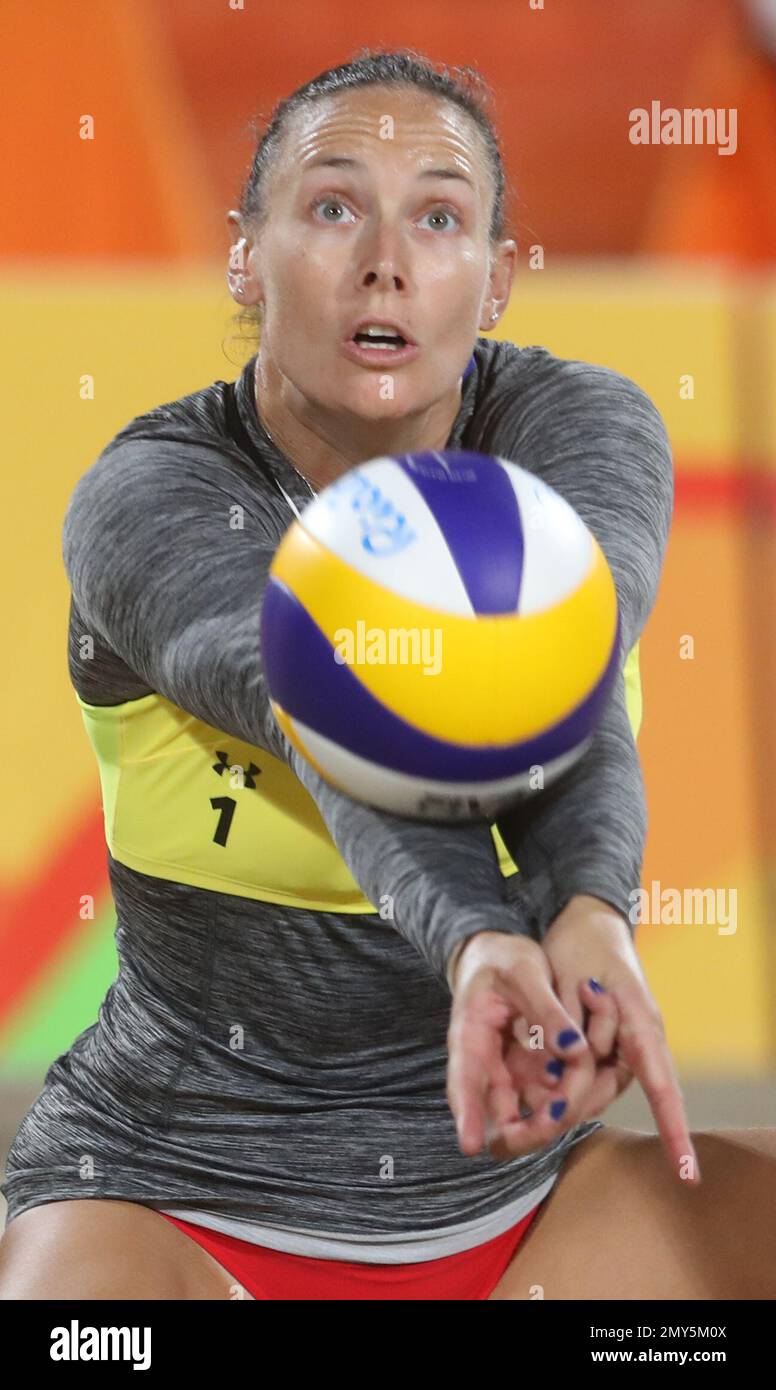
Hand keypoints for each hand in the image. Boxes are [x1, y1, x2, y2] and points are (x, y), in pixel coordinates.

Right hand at [446, 930, 594, 1158]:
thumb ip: (547, 1010)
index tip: (471, 1145)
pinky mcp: (531, 1075)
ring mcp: (509, 1075)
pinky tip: (597, 1071)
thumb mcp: (524, 971)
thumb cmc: (500, 959)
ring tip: (593, 1071)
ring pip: (535, 1113)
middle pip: (502, 1116)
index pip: (464, 1080)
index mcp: (470, 1036)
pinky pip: (555, 1097)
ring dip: (565, 1108)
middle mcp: (486, 1067)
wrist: (498, 957)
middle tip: (563, 1113)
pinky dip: (576, 1091)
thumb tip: (574, 1051)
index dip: (467, 1113)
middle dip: (535, 1126)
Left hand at [532, 895, 701, 1183]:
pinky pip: (567, 1077)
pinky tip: (510, 1095)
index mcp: (641, 1026)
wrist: (583, 923)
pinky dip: (542, 1085)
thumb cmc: (586, 943)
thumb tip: (573, 1063)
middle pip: (597, 1096)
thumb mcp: (573, 978)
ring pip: (578, 1091)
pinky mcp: (592, 1049)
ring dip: (543, 1104)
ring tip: (500, 1121)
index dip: (674, 1129)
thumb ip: (570, 1020)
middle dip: (557, 1117)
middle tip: (510, 1134)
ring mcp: (613, 1050)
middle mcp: (632, 1047)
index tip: (687, 1171)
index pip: (663, 1087)